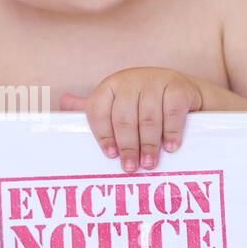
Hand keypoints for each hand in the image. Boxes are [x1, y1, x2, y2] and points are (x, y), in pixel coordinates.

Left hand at [59, 67, 205, 171]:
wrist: (184, 91)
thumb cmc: (144, 102)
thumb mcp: (118, 104)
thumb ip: (94, 107)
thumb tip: (62, 102)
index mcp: (110, 85)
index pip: (98, 110)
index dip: (102, 135)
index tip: (110, 156)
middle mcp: (131, 80)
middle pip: (123, 117)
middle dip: (127, 145)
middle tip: (130, 167)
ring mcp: (156, 80)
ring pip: (147, 117)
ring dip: (148, 144)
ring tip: (149, 164)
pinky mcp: (179, 87)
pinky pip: (172, 112)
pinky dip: (170, 132)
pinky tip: (170, 147)